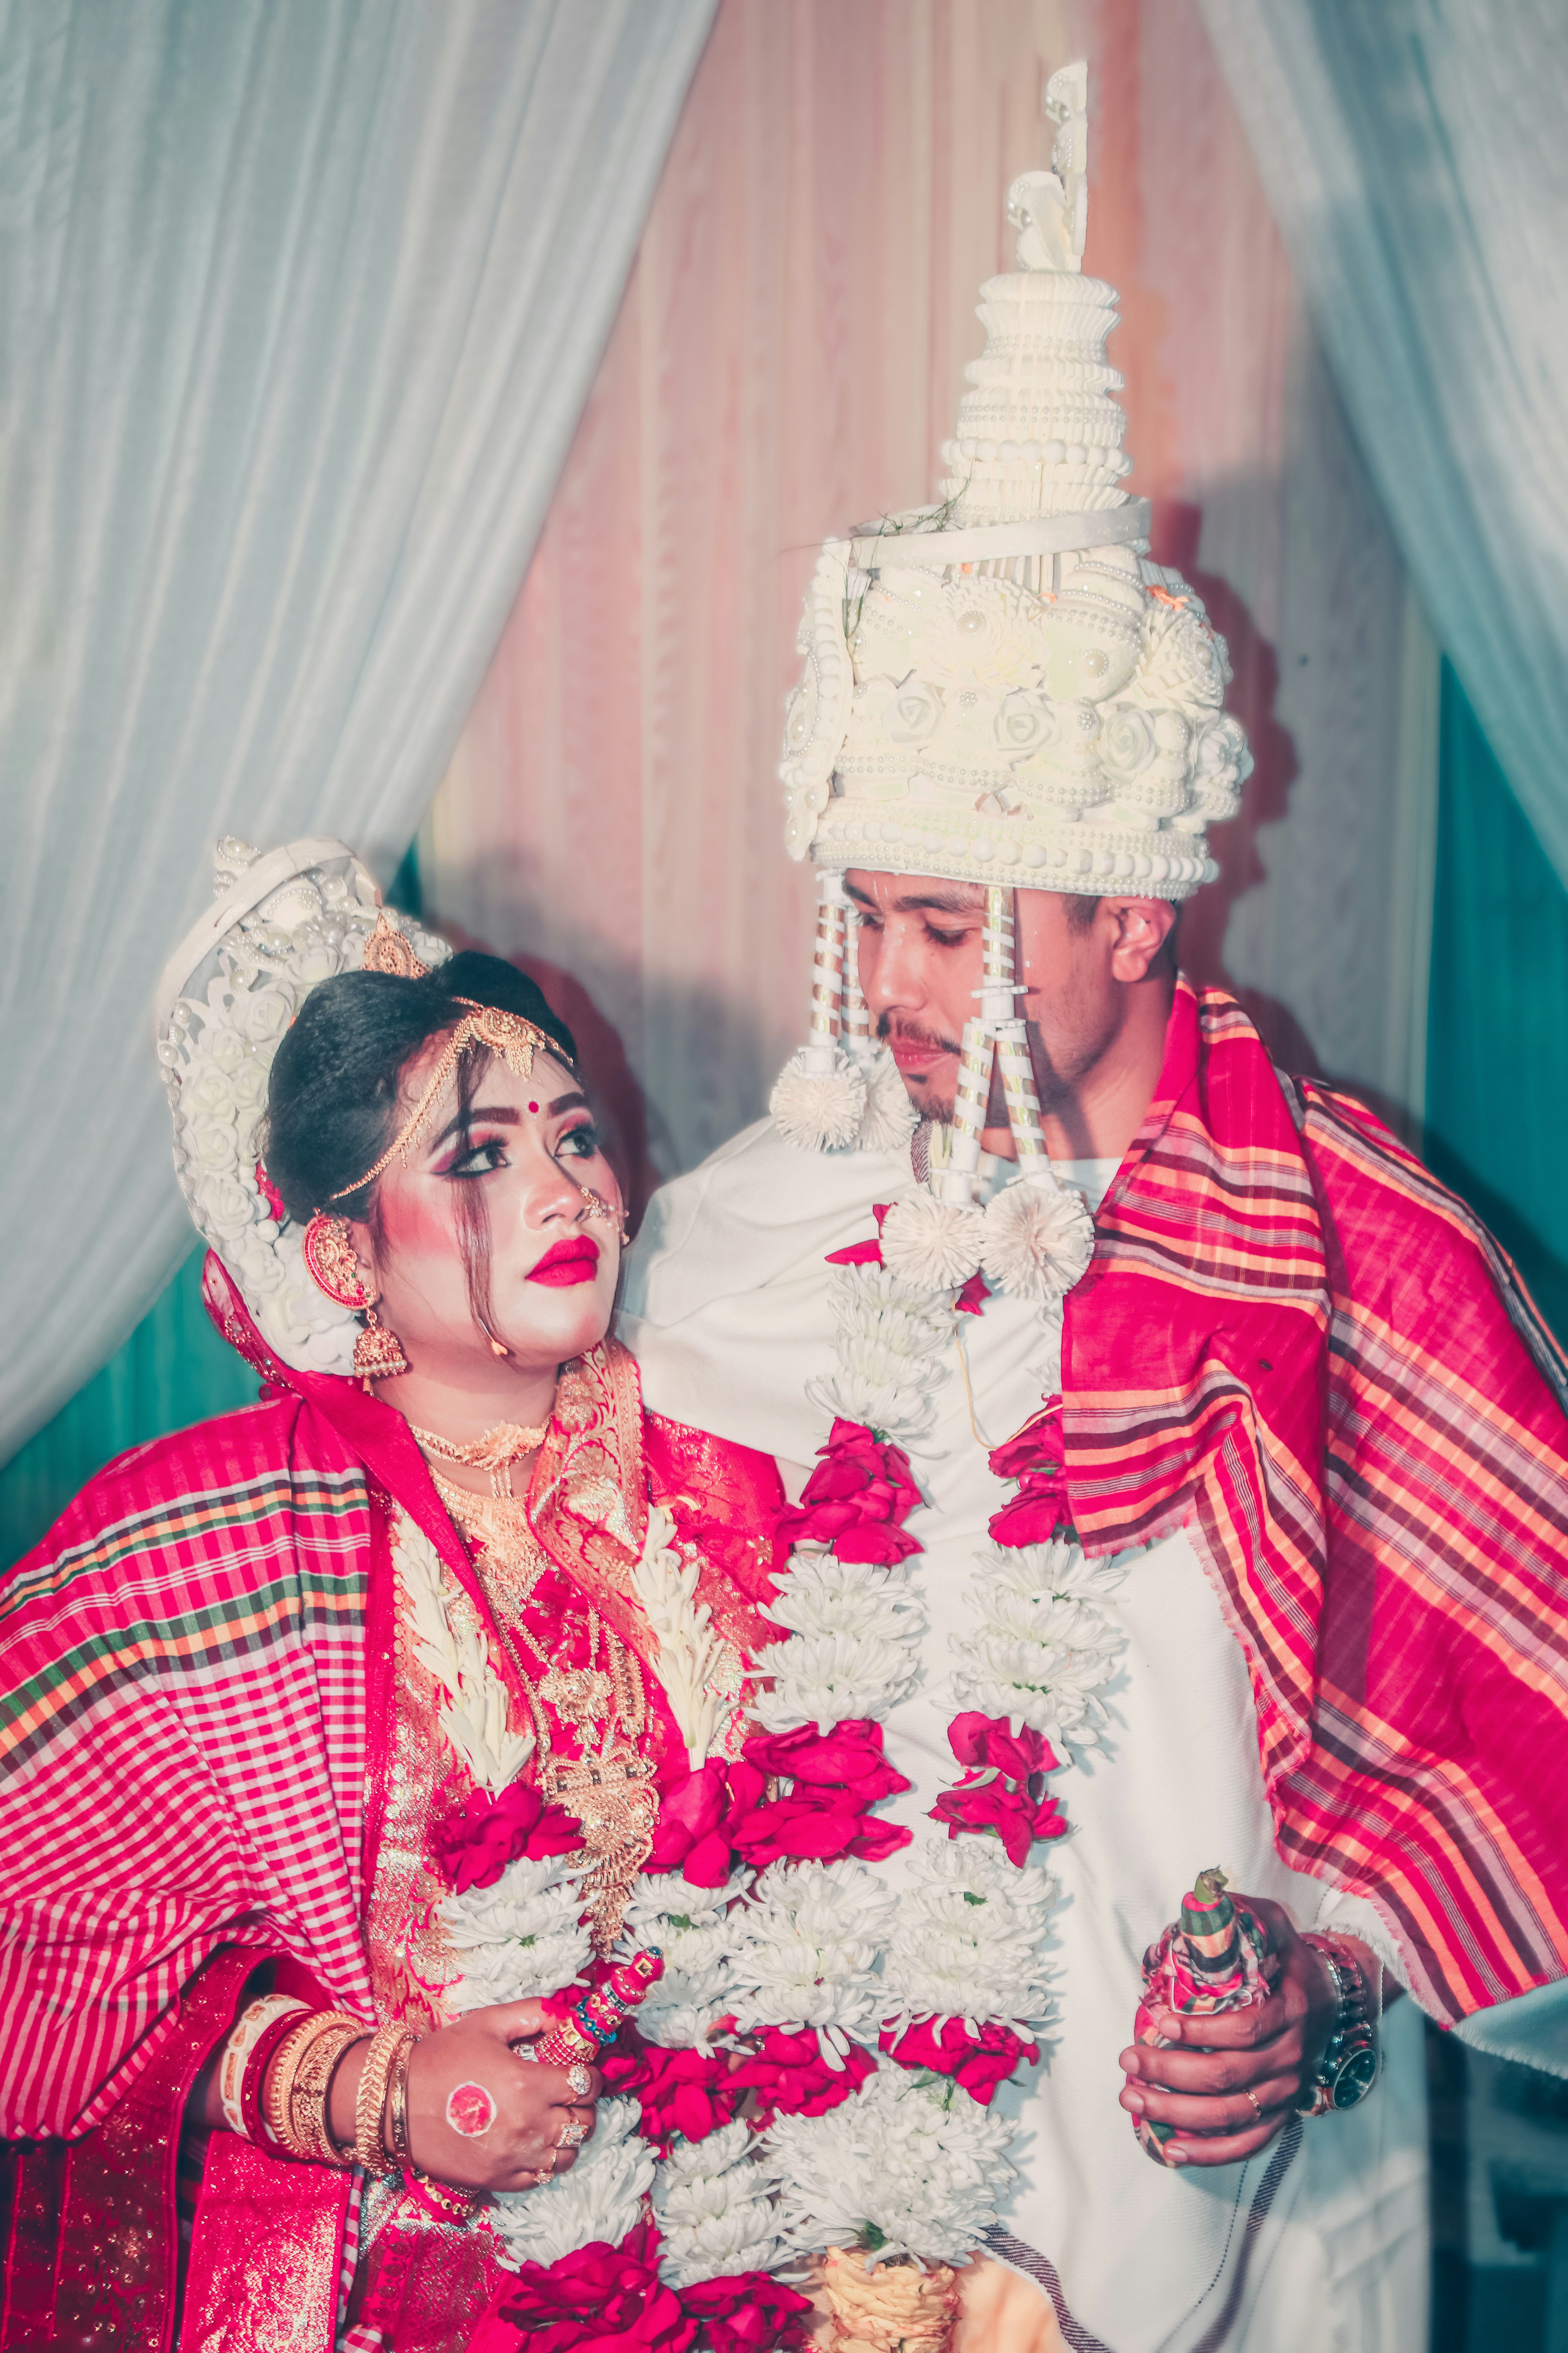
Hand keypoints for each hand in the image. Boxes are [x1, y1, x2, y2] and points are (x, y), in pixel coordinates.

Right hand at [332, 2000, 600, 2191]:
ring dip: (569, 2136)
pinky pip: (541, 2177)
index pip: (585, 2085)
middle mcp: (529, 2125)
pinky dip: (546, 2161)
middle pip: (583, 2123)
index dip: (591, 2077)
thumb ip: (532, 2014)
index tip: (585, 2072)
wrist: (396, 2102)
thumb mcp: (488, 2023)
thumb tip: (565, 2014)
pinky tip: (534, 2143)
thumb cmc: (441, 2058)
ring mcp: (514, 2157)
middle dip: (584, 2106)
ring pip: (568, 2155)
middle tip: (571, 2095)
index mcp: (529, 2083)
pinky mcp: (498, 2179)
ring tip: (555, 2120)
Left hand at [1117, 1898, 1336, 2166]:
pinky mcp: (1282, 2112)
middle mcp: (1293, 2055)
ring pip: (1232, 2113)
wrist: (1333, 1994)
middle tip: (1127, 2060)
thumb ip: (1237, 1913)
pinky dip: (1211, 2153)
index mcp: (1290, 2008)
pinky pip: (1250, 2142)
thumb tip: (1195, 1905)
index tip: (1159, 2020)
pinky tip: (1172, 2149)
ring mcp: (1288, 2089)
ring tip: (1132, 2098)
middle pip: (1228, 2076)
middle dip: (1170, 2071)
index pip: (1245, 2029)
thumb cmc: (1287, 1957)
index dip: (1200, 2032)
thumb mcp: (1271, 1922)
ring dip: (1177, 2112)